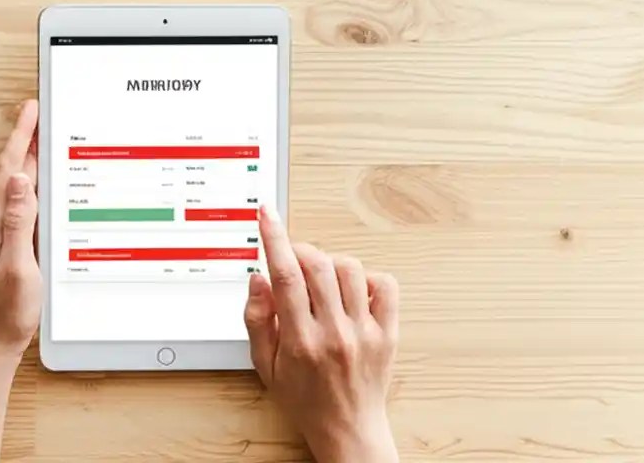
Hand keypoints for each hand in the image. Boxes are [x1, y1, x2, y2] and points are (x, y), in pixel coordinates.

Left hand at [0, 100, 40, 358]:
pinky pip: (17, 204)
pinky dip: (28, 184)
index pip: (9, 171)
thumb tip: (21, 181)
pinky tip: (36, 183)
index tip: (30, 110)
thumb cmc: (5, 314)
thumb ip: (20, 223)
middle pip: (9, 172)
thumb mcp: (19, 268)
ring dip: (24, 158)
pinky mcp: (5, 245)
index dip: (19, 138)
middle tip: (36, 112)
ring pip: (12, 186)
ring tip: (37, 135)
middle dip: (22, 138)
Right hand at [244, 206, 400, 462]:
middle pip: (318, 265)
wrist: (348, 429)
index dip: (275, 239)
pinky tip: (352, 288)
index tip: (268, 215)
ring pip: (350, 269)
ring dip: (330, 260)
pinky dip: (368, 276)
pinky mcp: (387, 332)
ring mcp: (364, 332)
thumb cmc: (304, 399)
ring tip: (320, 276)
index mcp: (300, 341)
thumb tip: (259, 278)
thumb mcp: (264, 365)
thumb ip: (256, 319)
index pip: (286, 276)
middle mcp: (334, 333)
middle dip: (300, 247)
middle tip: (291, 255)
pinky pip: (385, 285)